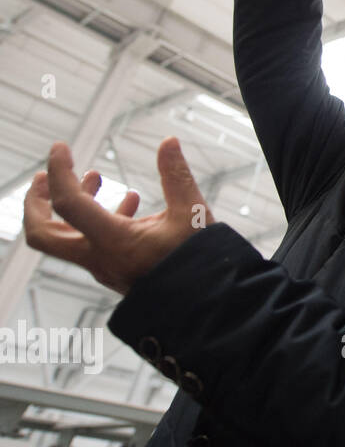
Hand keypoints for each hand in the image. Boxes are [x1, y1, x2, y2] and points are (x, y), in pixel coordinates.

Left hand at [24, 138, 214, 294]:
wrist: (206, 304)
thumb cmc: (199, 261)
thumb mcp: (192, 213)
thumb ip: (176, 175)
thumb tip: (169, 142)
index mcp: (113, 241)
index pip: (66, 203)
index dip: (59, 170)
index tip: (61, 147)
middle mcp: (99, 257)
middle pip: (41, 234)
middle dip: (37, 201)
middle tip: (47, 176)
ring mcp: (104, 267)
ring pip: (64, 239)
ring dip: (69, 206)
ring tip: (94, 177)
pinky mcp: (115, 271)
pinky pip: (92, 243)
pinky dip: (98, 218)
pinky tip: (130, 201)